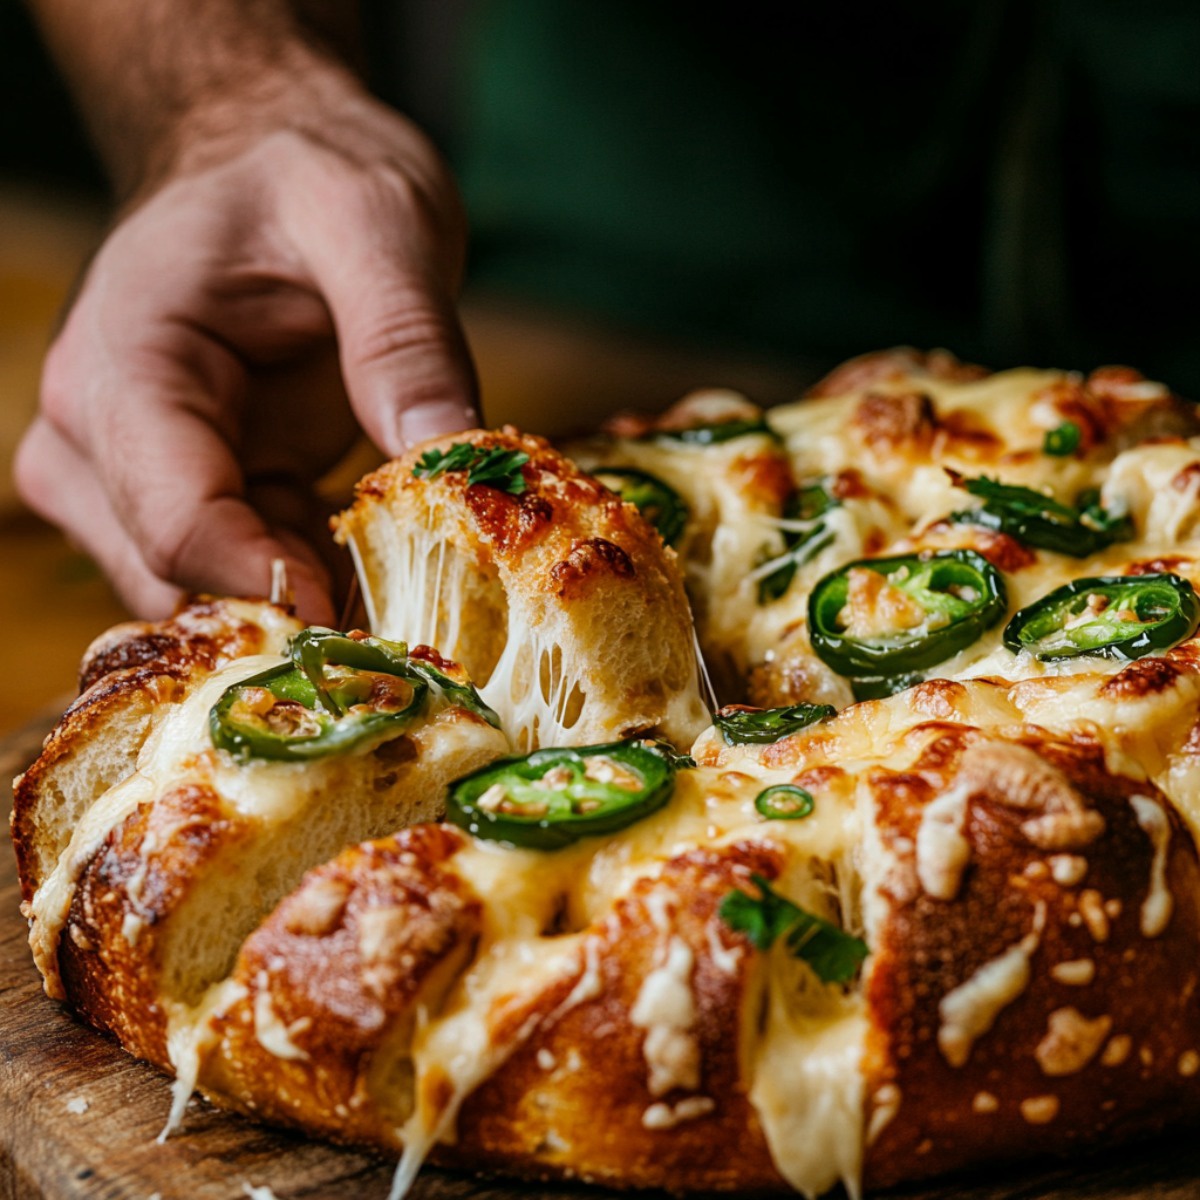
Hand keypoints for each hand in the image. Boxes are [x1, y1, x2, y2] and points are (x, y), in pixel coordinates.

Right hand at [15, 74, 477, 624]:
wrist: (265, 163)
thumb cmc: (304, 173)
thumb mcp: (378, 224)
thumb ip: (405, 338)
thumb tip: (450, 457)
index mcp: (127, 364)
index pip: (176, 521)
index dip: (276, 585)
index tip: (377, 612)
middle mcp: (98, 435)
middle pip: (179, 579)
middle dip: (295, 608)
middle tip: (413, 606)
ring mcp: (129, 474)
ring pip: (202, 594)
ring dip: (304, 603)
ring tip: (403, 577)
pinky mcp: (181, 493)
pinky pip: (233, 575)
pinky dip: (306, 583)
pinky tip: (376, 565)